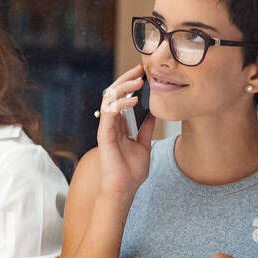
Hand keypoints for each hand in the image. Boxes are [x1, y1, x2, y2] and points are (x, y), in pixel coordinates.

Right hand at [95, 64, 157, 196]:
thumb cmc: (131, 171)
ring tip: (138, 81)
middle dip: (126, 79)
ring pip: (109, 99)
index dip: (131, 83)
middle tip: (139, 69)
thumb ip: (146, 128)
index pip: (122, 97)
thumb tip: (153, 112)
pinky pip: (110, 113)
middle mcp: (111, 123)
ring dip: (124, 87)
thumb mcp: (144, 144)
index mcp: (119, 124)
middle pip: (114, 93)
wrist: (124, 188)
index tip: (144, 73)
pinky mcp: (104, 134)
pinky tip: (133, 100)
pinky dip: (121, 104)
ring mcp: (106, 128)